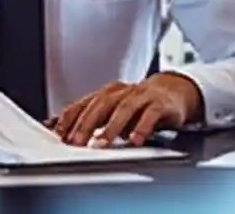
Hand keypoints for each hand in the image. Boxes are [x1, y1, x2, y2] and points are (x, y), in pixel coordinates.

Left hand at [53, 72, 203, 146]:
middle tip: (76, 142)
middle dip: (86, 124)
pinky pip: (150, 114)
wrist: (174, 90)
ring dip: (111, 127)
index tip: (59, 134)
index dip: (70, 118)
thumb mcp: (116, 111)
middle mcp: (123, 92)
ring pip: (124, 108)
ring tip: (101, 144)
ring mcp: (143, 96)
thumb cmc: (141, 103)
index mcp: (108, 93)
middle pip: (101, 104)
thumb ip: (97, 121)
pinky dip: (142, 127)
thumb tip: (69, 135)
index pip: (85, 103)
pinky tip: (135, 140)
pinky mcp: (161, 103)